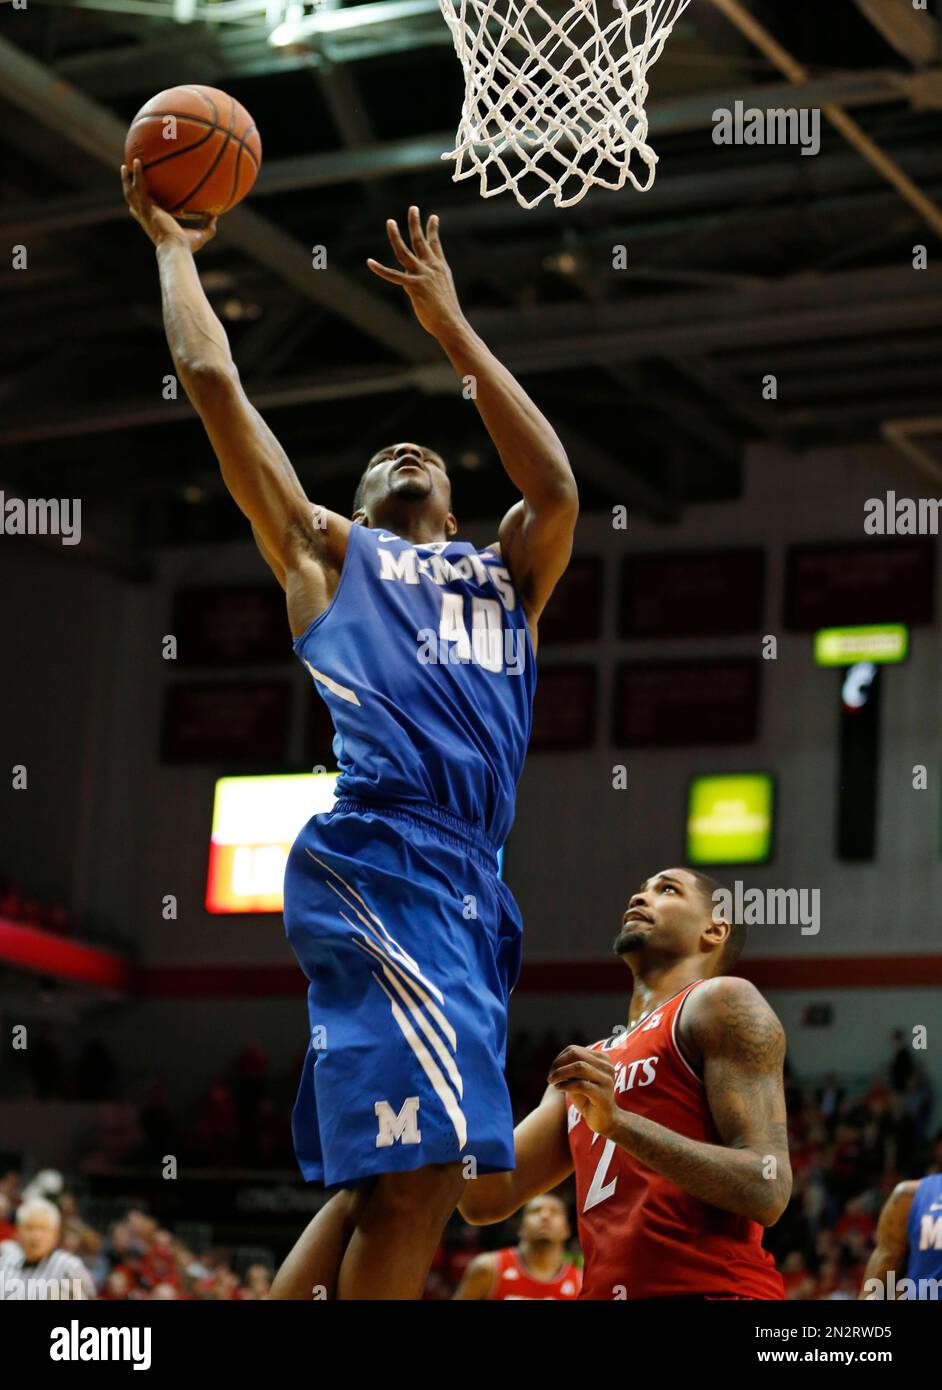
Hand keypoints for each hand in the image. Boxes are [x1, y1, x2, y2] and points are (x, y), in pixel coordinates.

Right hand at [121, 158, 217, 252]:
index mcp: (154, 223)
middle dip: (128, 188)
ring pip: (130, 192)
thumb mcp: (199, 236)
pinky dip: (138, 174)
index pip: (142, 215)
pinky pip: (140, 187)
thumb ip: (208, 226)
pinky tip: (138, 161)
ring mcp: (144, 212)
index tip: (136, 202)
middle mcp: (146, 218)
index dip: (137, 208)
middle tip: (127, 177)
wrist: (176, 248)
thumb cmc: (186, 247)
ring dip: (127, 178)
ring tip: (126, 165)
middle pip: (132, 201)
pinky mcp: (146, 207)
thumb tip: (216, 216)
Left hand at [367, 206, 465, 340]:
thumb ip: (429, 284)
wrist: (451, 323)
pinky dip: (380, 269)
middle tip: (413, 208)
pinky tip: (370, 262)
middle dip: (416, 223)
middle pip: (421, 241)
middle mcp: (432, 268)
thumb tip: (414, 283)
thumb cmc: (447, 314)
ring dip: (396, 236)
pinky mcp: (413, 286)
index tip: (433, 217)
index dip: (433, 230)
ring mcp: (422, 275)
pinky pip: (393, 276)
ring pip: (405, 252)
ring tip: (390, 222)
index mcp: (441, 269)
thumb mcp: (441, 294)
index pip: (436, 245)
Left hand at [548, 1045, 619, 1138]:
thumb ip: (570, 1069)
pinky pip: (581, 1084)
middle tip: (550, 1076)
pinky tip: (559, 1088)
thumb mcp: (578, 1080)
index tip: (552, 1071)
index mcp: (602, 1059)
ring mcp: (606, 1080)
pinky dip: (566, 1085)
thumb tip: (555, 1063)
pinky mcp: (603, 1095)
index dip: (559, 1059)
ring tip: (552, 1081)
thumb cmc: (588, 1098)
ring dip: (561, 1073)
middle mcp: (607, 1066)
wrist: (605, 1121)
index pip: (575, 1050)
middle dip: (559, 1064)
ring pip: (579, 1067)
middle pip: (577, 1055)